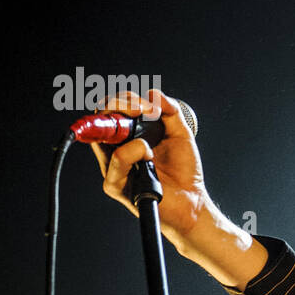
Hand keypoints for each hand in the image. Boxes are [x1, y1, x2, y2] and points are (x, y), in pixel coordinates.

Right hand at [92, 89, 211, 249]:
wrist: (192, 201)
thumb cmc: (184, 172)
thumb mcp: (181, 134)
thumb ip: (170, 111)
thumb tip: (153, 93)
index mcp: (128, 138)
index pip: (112, 111)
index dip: (121, 101)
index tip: (142, 103)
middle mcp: (116, 150)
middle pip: (101, 120)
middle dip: (119, 106)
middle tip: (141, 109)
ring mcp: (114, 168)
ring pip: (105, 139)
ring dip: (129, 131)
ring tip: (149, 141)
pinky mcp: (117, 185)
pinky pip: (116, 161)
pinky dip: (133, 153)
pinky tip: (148, 156)